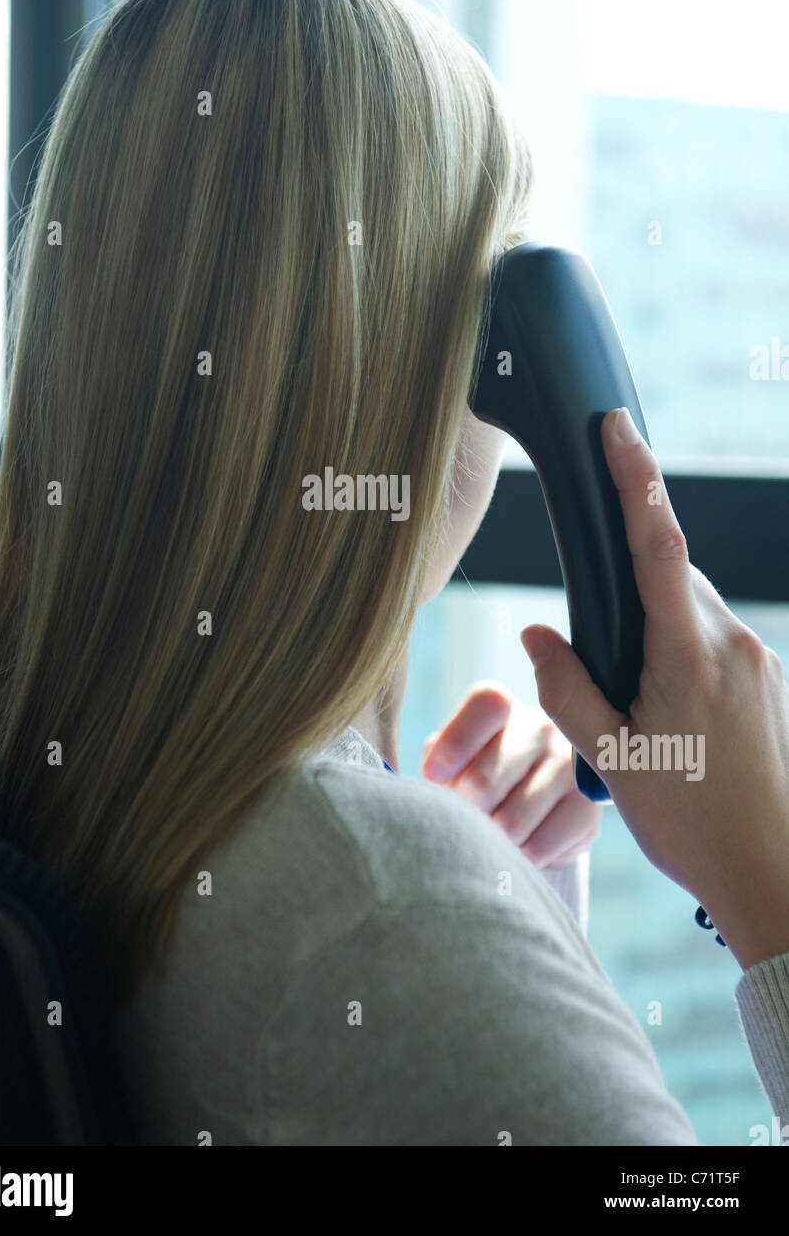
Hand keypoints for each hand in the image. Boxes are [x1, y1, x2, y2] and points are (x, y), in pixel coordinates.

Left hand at [420, 683, 602, 868]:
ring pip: (511, 821)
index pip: (486, 705)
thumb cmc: (476, 777)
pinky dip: (520, 857)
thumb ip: (438, 759)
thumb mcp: (451, 761)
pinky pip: (541, 845)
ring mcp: (569, 765)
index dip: (454, 744)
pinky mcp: (588, 806)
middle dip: (465, 811)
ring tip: (492, 834)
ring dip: (492, 839)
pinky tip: (518, 848)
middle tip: (465, 818)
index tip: (432, 776)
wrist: (533, 809)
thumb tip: (435, 775)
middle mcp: (540, 727)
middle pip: (485, 780)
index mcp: (502, 707)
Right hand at [520, 407, 788, 969]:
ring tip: (647, 716)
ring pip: (696, 612)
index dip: (637, 477)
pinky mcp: (772, 683)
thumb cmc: (693, 821)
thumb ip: (568, 686)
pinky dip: (686, 657)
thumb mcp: (612, 757)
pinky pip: (717, 643)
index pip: (658, 542)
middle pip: (674, 578)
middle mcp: (733, 643)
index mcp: (688, 652)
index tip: (618, 427)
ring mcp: (761, 661)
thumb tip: (537, 632)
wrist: (777, 875)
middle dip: (633, 593)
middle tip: (611, 672)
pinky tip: (677, 722)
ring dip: (659, 634)